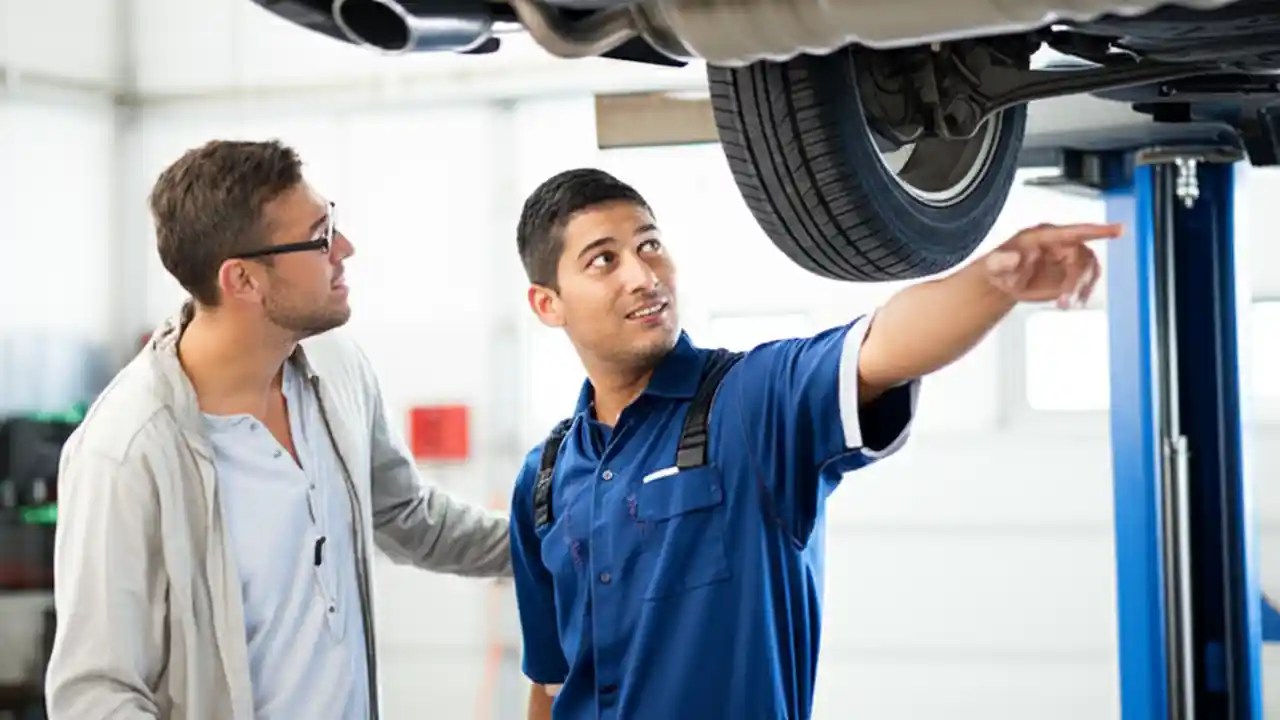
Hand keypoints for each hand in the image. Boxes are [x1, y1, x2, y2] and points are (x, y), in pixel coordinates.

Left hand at [982, 222, 1122, 307]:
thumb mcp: (994, 264)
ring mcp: (1068, 259)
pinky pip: (1087, 280)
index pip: (1074, 231)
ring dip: (1082, 287)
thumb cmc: (999, 267)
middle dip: (1077, 278)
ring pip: (1088, 268)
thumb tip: (1016, 258)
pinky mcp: (1071, 274)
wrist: (1002, 280)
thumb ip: (1001, 260)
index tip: (1119, 229)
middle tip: (1065, 298)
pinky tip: (1073, 302)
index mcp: (1044, 236)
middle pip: (1082, 255)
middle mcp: (1060, 244)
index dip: (1098, 230)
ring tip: (1067, 303)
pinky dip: (1083, 291)